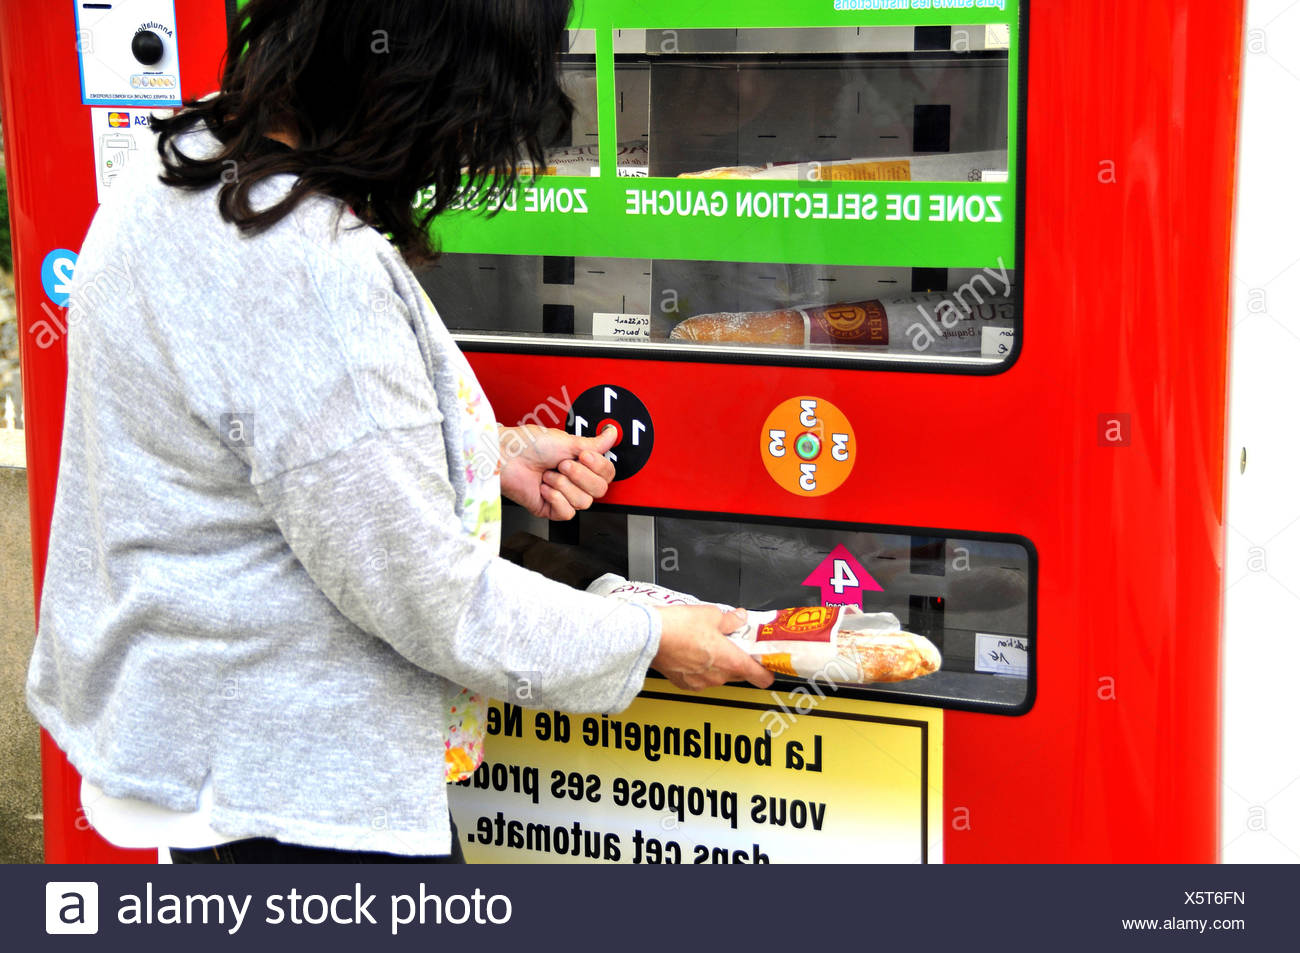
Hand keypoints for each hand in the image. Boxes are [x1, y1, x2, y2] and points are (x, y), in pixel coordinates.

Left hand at [498, 425, 618, 520]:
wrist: (506, 457)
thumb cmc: (529, 444)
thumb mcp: (568, 441)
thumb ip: (594, 444)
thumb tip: (612, 433)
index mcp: (581, 464)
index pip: (608, 474)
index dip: (598, 467)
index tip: (583, 455)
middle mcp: (574, 480)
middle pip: (600, 490)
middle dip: (580, 476)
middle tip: (561, 464)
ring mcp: (563, 496)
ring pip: (584, 502)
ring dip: (563, 485)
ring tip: (547, 475)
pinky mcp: (550, 509)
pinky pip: (567, 512)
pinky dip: (556, 499)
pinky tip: (544, 488)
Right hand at [651, 606, 773, 690]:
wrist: (649, 636)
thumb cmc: (679, 627)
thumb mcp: (712, 614)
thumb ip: (730, 619)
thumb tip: (739, 618)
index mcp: (731, 662)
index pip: (760, 676)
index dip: (766, 671)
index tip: (767, 666)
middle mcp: (718, 677)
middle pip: (738, 673)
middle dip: (737, 660)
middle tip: (732, 643)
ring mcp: (700, 682)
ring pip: (718, 675)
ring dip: (717, 663)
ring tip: (707, 644)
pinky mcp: (683, 683)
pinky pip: (699, 678)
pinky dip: (699, 668)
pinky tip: (692, 652)